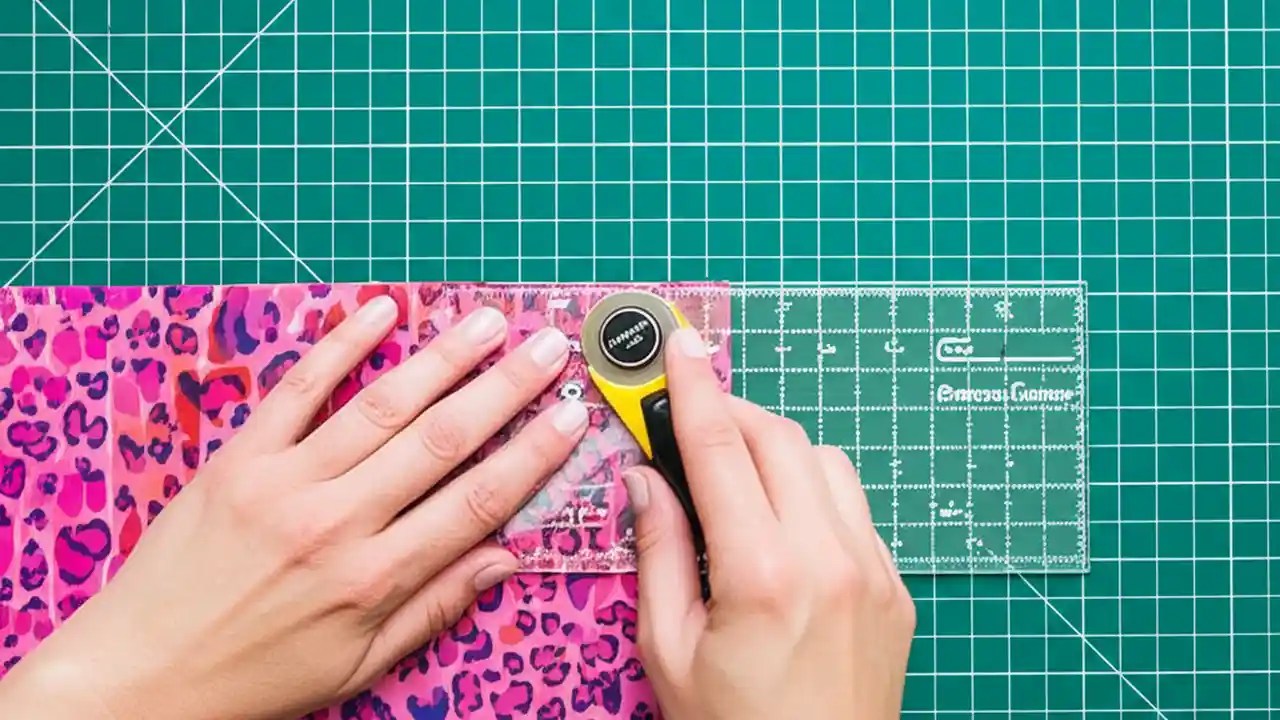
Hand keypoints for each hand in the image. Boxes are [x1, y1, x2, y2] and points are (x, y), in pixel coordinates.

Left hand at [0, 296, 586, 719]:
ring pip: (382, 406)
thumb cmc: (254, 678)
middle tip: (549, 349)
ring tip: (490, 323)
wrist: (139, 674)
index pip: (476, 503)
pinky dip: (340, 347)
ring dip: (444, 359)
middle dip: (506, 390)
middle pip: (442, 441)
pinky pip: (298, 391)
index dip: (532, 456)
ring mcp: (286, 482)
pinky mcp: (239, 458)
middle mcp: (337, 522)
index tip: (572, 419)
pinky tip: (381, 313)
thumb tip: (506, 559)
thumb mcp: (357, 666)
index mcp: (373, 579)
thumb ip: (434, 607)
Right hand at [627, 328, 915, 719]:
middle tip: (689, 423)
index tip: (678, 346)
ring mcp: (874, 572)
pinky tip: (782, 532)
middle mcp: (829, 559)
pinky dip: (812, 496)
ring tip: (736, 484)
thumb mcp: (668, 651)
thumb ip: (658, 552)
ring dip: (776, 452)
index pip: (718, 449)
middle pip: (778, 437)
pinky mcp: (896, 589)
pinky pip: (854, 509)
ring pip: (825, 461)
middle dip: (730, 414)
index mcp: (762, 574)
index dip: (692, 388)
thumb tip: (644, 478)